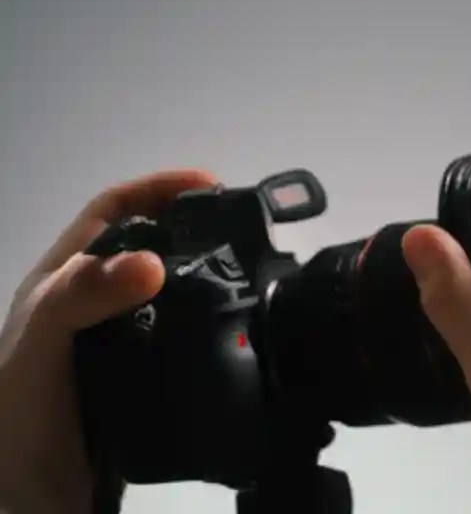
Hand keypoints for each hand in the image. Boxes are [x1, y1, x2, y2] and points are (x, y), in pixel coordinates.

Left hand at [0, 169, 218, 512]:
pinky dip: (210, 326)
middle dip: (195, 227)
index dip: (158, 188)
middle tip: (246, 231)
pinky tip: (234, 333)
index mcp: (62, 281)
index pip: (112, 211)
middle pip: (149, 245)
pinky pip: (182, 337)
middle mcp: (91, 304)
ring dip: (207, 275)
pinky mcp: (141, 378)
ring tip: (251, 275)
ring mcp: (116, 341)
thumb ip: (85, 296)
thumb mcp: (41, 342)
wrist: (26, 500)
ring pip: (170, 291)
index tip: (212, 184)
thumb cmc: (19, 411)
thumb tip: (153, 261)